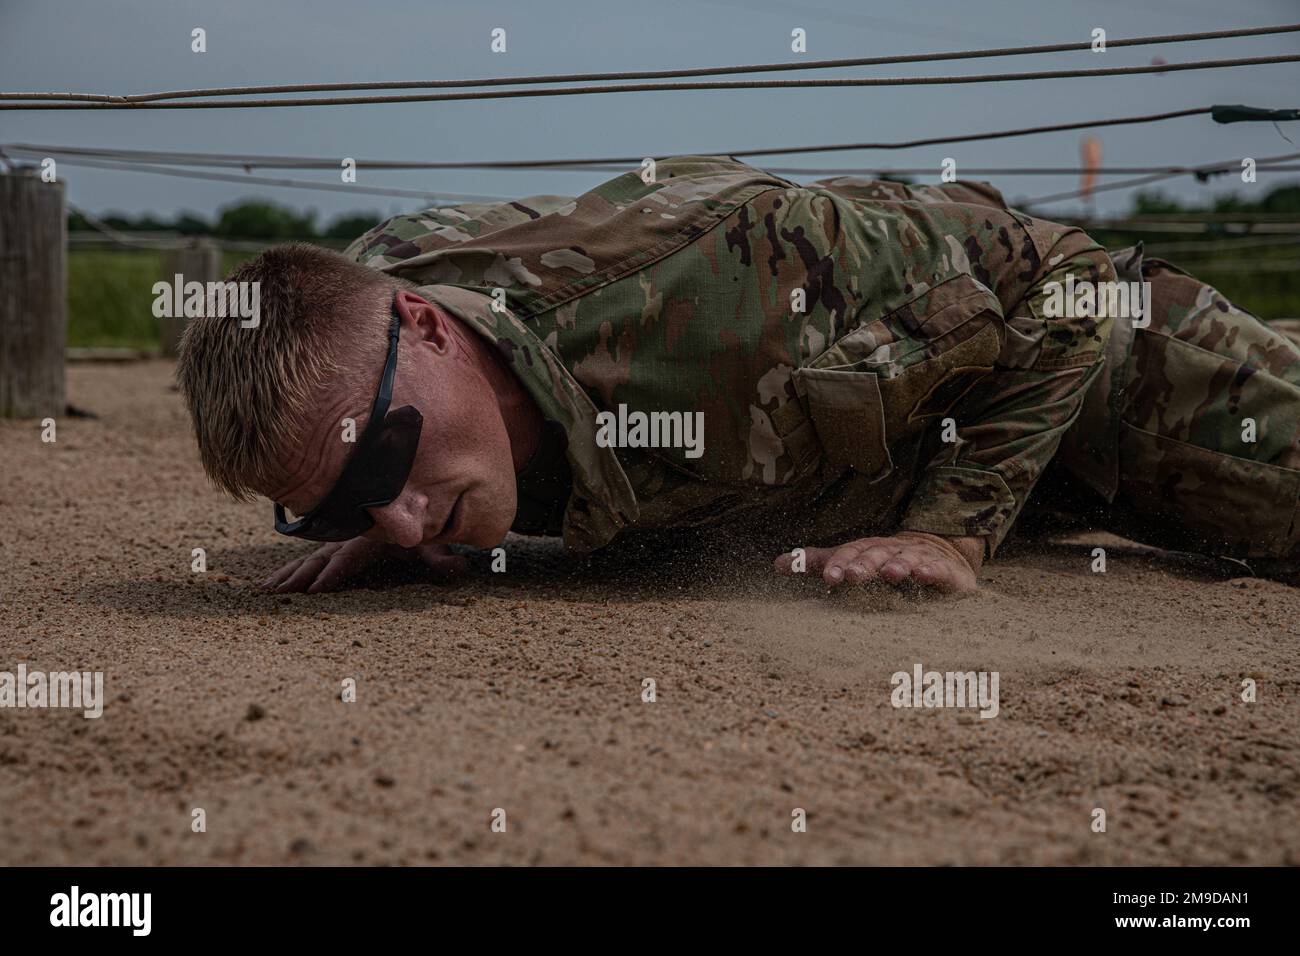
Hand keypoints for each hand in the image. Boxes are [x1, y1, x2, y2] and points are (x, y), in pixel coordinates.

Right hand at [262, 538, 467, 593]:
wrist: (415, 507)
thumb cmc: (425, 531)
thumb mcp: (434, 545)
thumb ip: (443, 558)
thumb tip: (462, 568)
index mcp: (370, 539)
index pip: (347, 557)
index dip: (332, 573)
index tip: (315, 591)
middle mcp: (351, 539)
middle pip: (320, 558)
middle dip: (298, 576)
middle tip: (276, 595)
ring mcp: (340, 542)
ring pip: (309, 558)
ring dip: (288, 574)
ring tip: (265, 591)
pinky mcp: (336, 546)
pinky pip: (310, 558)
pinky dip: (290, 569)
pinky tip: (271, 583)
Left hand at [773, 532, 981, 594]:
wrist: (938, 552)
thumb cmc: (885, 561)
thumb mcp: (853, 561)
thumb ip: (819, 563)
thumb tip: (775, 564)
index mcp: (868, 550)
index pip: (851, 553)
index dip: (839, 564)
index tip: (827, 578)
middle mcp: (892, 551)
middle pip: (877, 555)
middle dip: (865, 565)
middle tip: (851, 576)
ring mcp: (919, 559)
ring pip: (907, 560)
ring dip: (899, 566)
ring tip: (891, 574)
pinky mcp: (945, 572)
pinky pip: (939, 571)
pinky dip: (933, 571)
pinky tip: (926, 575)